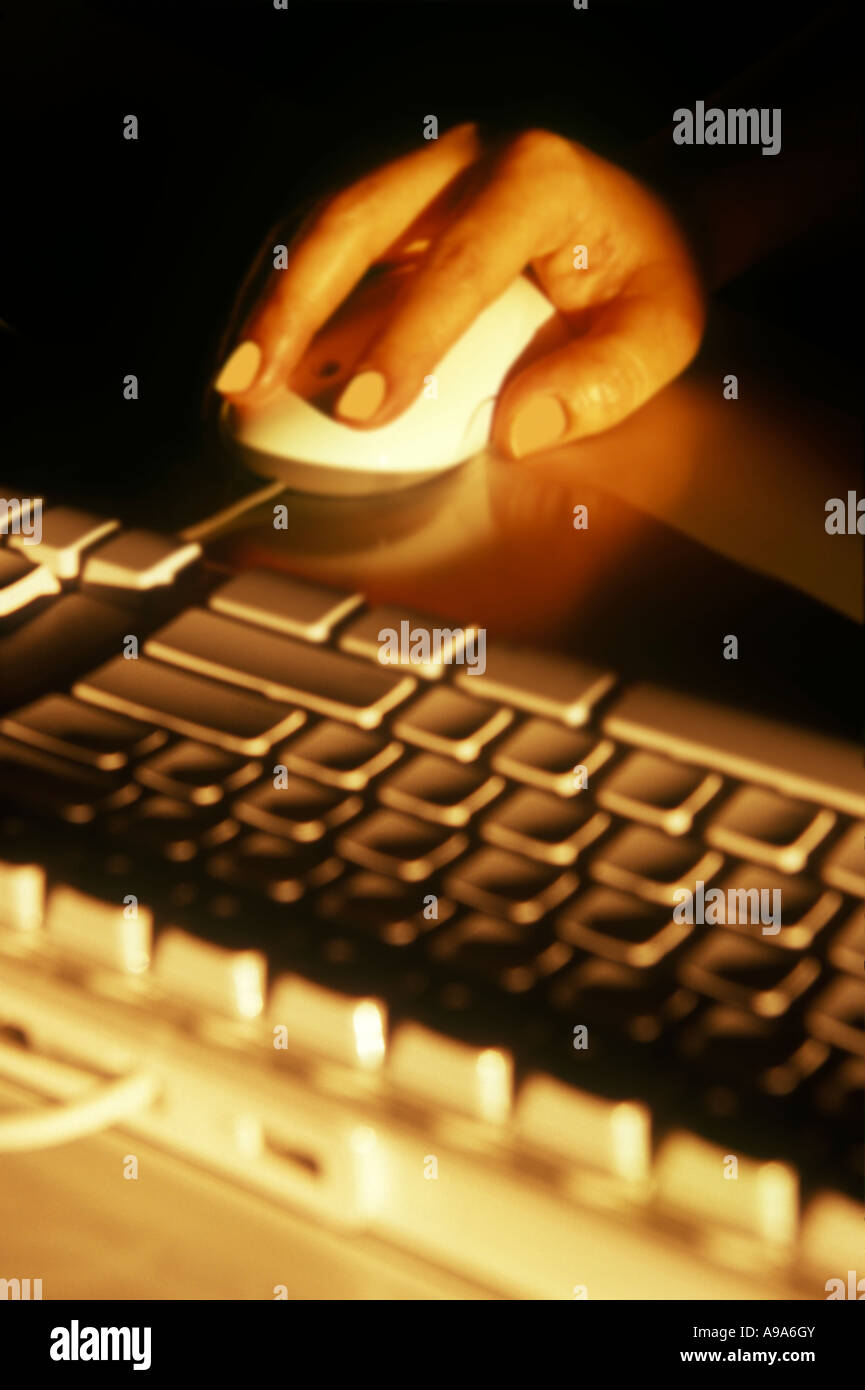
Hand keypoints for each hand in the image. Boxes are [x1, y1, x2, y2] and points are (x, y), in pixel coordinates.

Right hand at [215, 123, 704, 457]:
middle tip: (251, 386)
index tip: (362, 412)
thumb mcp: (662, 329)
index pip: (457, 265)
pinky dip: (288, 293)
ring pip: (324, 222)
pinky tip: (262, 349)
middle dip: (293, 309)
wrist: (646, 208)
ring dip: (273, 301)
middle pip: (355, 220)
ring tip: (235, 378)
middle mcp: (468, 156)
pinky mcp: (398, 195)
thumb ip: (603, 381)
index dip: (402, 341)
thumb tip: (517, 432)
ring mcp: (423, 168)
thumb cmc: (651, 271)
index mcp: (538, 179)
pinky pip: (326, 236)